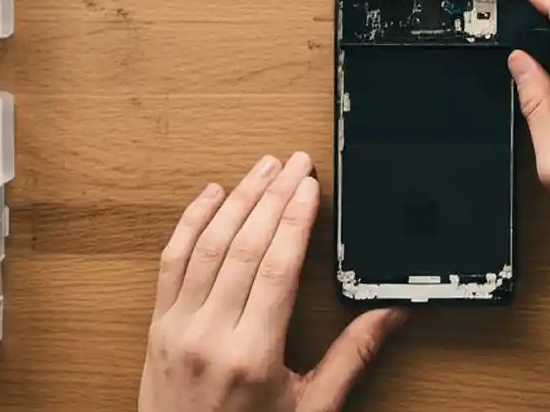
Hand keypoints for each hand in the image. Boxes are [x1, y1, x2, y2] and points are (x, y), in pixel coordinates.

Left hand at [140, 153, 407, 411]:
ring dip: (236, 200)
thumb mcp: (311, 409)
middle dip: (272, 196)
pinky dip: (190, 223)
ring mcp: (177, 328)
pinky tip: (210, 196)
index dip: (294, 219)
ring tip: (261, 168)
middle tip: (293, 162)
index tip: (309, 185)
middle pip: (244, 247)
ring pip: (207, 246)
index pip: (276, 268)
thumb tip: (391, 315)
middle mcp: (209, 335)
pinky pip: (170, 262)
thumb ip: (351, 358)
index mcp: (252, 355)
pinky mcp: (157, 327)